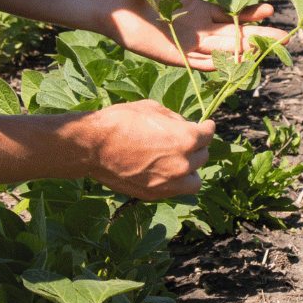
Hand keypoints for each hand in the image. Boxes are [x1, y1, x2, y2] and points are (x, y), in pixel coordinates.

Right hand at [75, 100, 213, 198]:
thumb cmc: (120, 121)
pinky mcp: (155, 194)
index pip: (208, 134)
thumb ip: (174, 118)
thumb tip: (183, 125)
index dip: (207, 128)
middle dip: (197, 146)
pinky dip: (175, 182)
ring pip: (195, 181)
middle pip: (203, 156)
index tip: (205, 126)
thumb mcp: (152, 108)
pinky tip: (165, 172)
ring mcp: (169, 182)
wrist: (94, 146)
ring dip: (192, 170)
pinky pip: (176, 190)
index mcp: (186, 139)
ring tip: (181, 162)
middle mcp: (183, 163)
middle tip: (188, 141)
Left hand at [102, 0, 288, 70]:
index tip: (270, 10)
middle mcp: (197, 30)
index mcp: (199, 10)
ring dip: (244, 52)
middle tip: (285, 37)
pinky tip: (239, 62)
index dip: (252, 14)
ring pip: (223, 51)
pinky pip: (200, 64)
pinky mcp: (174, 57)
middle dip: (259, 36)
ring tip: (268, 48)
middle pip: (234, 36)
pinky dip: (218, 65)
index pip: (232, 15)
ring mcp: (187, 45)